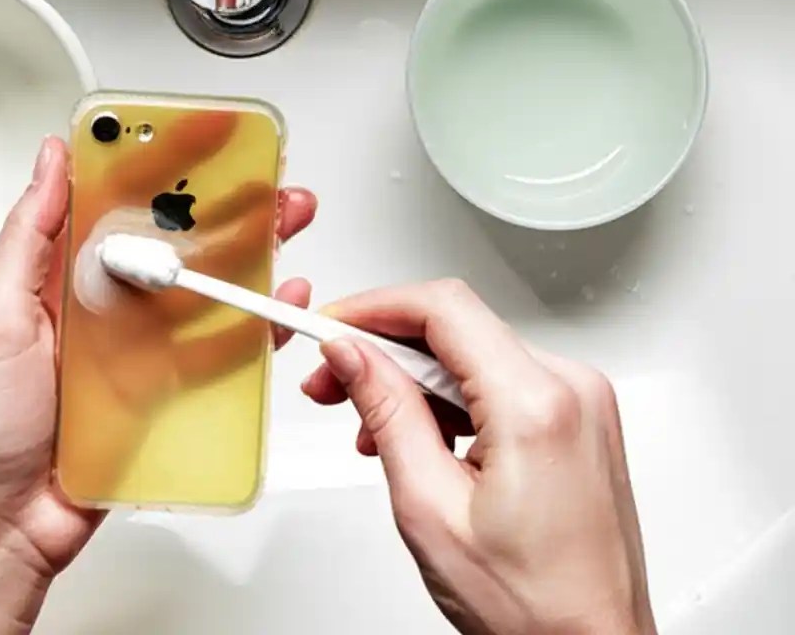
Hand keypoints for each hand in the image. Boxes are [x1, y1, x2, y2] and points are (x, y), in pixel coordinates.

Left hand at [0, 134, 315, 572]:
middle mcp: (108, 305)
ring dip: (253, 252)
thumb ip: (26, 239)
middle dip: (225, 202)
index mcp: (64, 275)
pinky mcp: (169, 391)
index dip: (160, 159)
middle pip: (176, 239)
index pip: (117, 201)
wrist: (3, 519)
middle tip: (266, 174)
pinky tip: (279, 306)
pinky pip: (222, 354)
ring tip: (288, 224)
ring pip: (208, 287)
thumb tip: (49, 161)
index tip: (199, 130)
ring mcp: (142, 348)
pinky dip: (257, 328)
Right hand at [302, 280, 654, 634]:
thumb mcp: (429, 507)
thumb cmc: (531, 605)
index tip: (330, 328)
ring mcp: (584, 403)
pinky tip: (420, 438)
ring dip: (415, 380)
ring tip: (372, 430)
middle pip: (457, 328)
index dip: (373, 309)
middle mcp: (573, 390)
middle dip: (384, 350)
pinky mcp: (580, 420)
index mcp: (537, 406)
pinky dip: (452, 400)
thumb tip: (352, 355)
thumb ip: (387, 414)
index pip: (443, 309)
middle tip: (331, 385)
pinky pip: (502, 382)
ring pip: (475, 355)